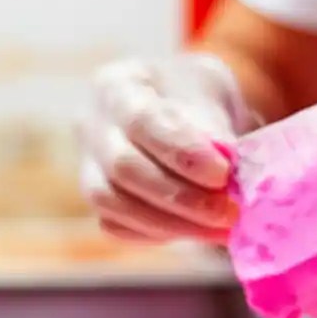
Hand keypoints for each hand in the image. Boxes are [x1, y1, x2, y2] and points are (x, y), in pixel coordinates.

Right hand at [77, 54, 253, 241]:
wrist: (183, 111)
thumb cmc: (196, 96)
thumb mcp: (211, 92)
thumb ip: (213, 124)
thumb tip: (225, 159)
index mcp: (116, 85)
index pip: (140, 121)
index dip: (181, 152)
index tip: (224, 173)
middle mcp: (90, 125)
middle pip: (122, 167)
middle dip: (179, 196)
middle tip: (228, 210)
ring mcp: (88, 165)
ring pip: (114, 203)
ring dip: (173, 222)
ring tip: (220, 227)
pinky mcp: (98, 200)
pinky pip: (118, 226)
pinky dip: (160, 233)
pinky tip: (199, 229)